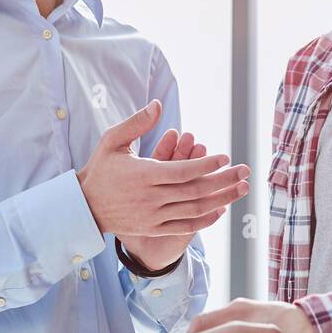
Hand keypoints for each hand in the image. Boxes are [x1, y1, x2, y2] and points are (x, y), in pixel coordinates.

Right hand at [76, 100, 250, 243]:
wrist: (85, 207)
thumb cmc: (101, 169)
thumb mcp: (112, 141)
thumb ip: (136, 123)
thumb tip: (158, 104)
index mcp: (143, 175)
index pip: (184, 171)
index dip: (207, 164)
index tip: (226, 157)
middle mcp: (151, 198)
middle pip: (196, 190)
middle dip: (225, 181)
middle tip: (246, 171)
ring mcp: (154, 216)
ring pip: (195, 209)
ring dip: (223, 199)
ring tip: (242, 188)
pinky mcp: (154, 228)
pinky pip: (186, 226)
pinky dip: (206, 219)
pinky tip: (222, 209)